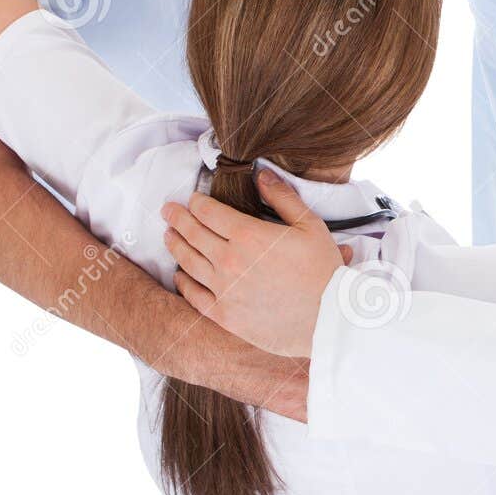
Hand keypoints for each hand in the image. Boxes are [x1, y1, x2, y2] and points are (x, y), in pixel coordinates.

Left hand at [162, 171, 348, 357]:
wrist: (328, 318)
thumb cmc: (323, 271)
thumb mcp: (309, 225)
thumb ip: (282, 197)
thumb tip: (262, 175)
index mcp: (248, 235)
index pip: (209, 212)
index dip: (196, 203)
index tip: (192, 199)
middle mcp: (229, 260)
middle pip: (192, 233)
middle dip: (176, 218)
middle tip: (167, 211)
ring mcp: (224, 289)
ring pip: (187, 262)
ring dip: (175, 245)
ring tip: (168, 236)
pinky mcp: (224, 315)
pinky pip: (194, 296)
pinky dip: (183, 282)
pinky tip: (180, 275)